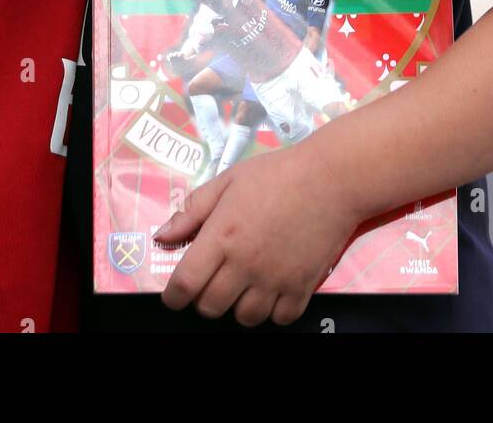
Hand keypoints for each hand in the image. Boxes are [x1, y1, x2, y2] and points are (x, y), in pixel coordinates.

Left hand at [154, 136, 362, 326]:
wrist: (330, 179)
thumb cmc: (275, 174)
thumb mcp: (227, 181)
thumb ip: (192, 210)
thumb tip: (162, 236)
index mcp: (223, 236)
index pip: (185, 284)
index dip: (173, 296)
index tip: (174, 294)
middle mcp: (246, 263)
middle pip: (211, 307)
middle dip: (204, 298)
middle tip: (212, 280)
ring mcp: (275, 279)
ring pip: (245, 318)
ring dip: (237, 306)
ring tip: (242, 284)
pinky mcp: (302, 287)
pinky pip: (279, 319)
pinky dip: (272, 311)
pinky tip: (270, 289)